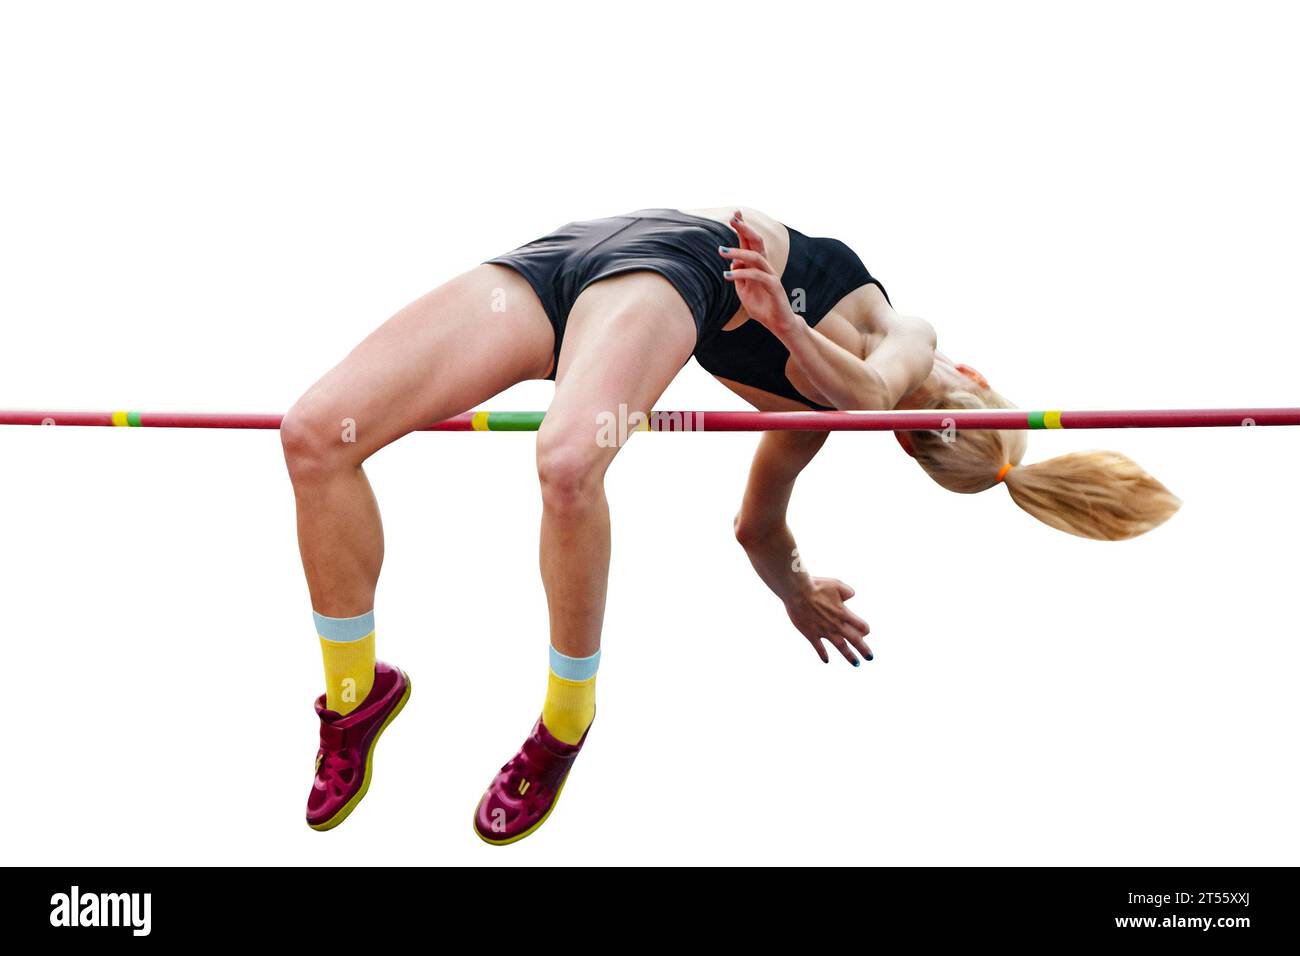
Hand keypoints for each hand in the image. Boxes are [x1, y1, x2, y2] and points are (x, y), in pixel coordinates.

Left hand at [719, 210, 797, 337]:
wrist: (778, 324)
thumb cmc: (762, 306)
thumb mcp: (744, 291)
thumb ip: (739, 275)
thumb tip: (732, 261)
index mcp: (758, 265)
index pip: (750, 243)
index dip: (743, 228)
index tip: (734, 214)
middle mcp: (766, 266)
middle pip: (757, 242)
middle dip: (745, 229)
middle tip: (732, 219)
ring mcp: (771, 275)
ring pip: (756, 256)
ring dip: (738, 252)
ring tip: (721, 251)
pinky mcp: (774, 286)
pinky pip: (757, 275)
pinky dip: (742, 273)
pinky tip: (727, 275)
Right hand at [783, 577, 872, 665]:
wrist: (797, 592)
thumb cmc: (817, 585)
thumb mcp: (836, 584)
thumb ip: (847, 591)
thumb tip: (852, 595)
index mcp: (843, 613)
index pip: (861, 626)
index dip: (865, 629)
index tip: (865, 632)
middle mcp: (836, 624)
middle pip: (854, 640)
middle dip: (864, 650)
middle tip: (870, 658)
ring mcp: (824, 631)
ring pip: (840, 646)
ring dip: (849, 656)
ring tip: (856, 664)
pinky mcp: (811, 634)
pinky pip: (819, 647)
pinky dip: (823, 654)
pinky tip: (827, 661)